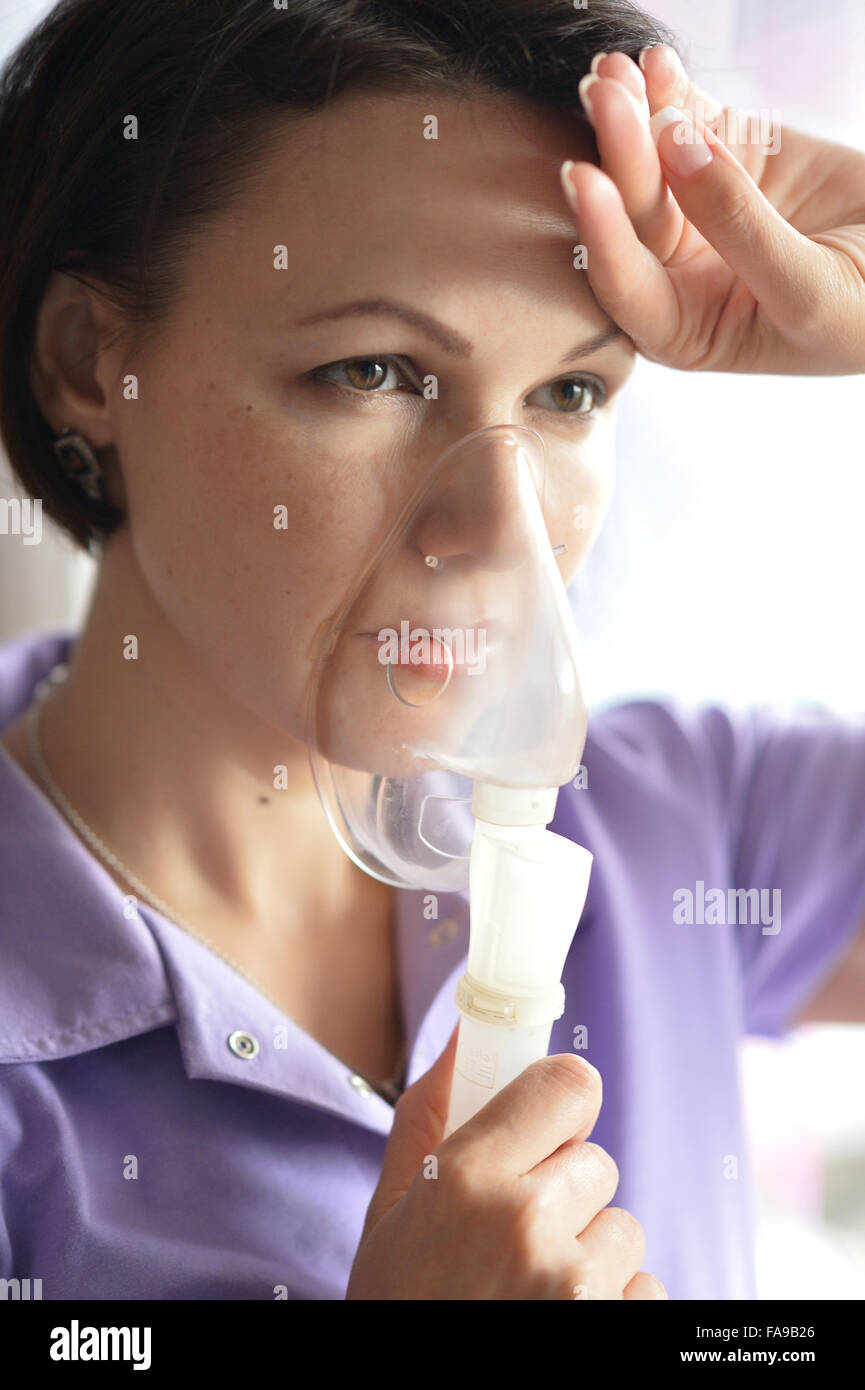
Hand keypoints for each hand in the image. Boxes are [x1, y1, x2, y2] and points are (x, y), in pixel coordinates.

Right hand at [345, 1029, 666, 1299]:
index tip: (547, 1125)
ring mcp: (577, 1288)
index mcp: (466, 1179)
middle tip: (516, 1234)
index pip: (570, 1085)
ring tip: (532, 1291)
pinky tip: (560, 1323)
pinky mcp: (617, 1331)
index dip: (562, 1103)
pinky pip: (645, 1288)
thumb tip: (462, 1033)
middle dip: (566, 1190)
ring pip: (624, 1228)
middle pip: (598, 1160)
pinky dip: (615, 1305)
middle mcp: (527, 1224)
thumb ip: (428, 1116)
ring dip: (591, 1253)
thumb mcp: (390, 1213)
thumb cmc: (398, 1305)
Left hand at [560, 45, 864, 374]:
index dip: (602, 235)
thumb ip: (738, 226)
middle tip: (605, 95)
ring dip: (632, 114)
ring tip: (616, 71)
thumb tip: (675, 146)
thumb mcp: (806, 290)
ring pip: (651, 161)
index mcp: (685, 329)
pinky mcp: (728, 155)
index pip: (627, 286)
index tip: (583, 177)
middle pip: (633, 213)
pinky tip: (657, 62)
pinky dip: (672, 89)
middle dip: (618, 154)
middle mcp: (678, 273)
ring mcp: (699, 211)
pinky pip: (689, 119)